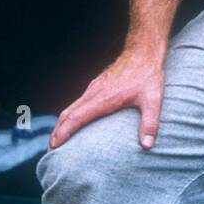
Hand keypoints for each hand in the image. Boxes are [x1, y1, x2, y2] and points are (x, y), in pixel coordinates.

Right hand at [49, 46, 165, 150]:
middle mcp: (94, 93)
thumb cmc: (148, 75)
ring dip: (61, 124)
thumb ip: (150, 123)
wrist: (143, 51)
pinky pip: (78, 103)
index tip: (54, 146)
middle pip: (67, 114)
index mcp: (103, 98)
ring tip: (57, 141)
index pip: (77, 117)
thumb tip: (147, 146)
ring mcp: (94, 88)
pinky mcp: (97, 86)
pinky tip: (73, 123)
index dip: (64, 132)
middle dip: (56, 133)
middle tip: (50, 152)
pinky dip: (70, 115)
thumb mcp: (153, 99)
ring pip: (71, 108)